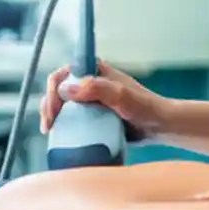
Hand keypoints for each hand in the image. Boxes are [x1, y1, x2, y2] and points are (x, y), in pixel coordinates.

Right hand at [40, 60, 167, 140]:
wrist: (160, 126)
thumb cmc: (144, 108)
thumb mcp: (121, 96)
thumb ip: (96, 88)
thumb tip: (65, 89)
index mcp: (95, 71)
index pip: (64, 74)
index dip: (53, 90)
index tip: (54, 111)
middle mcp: (91, 83)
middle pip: (59, 90)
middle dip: (49, 106)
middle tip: (48, 127)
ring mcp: (92, 101)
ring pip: (63, 105)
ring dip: (53, 117)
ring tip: (51, 132)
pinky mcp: (94, 116)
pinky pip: (73, 119)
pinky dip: (63, 127)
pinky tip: (60, 138)